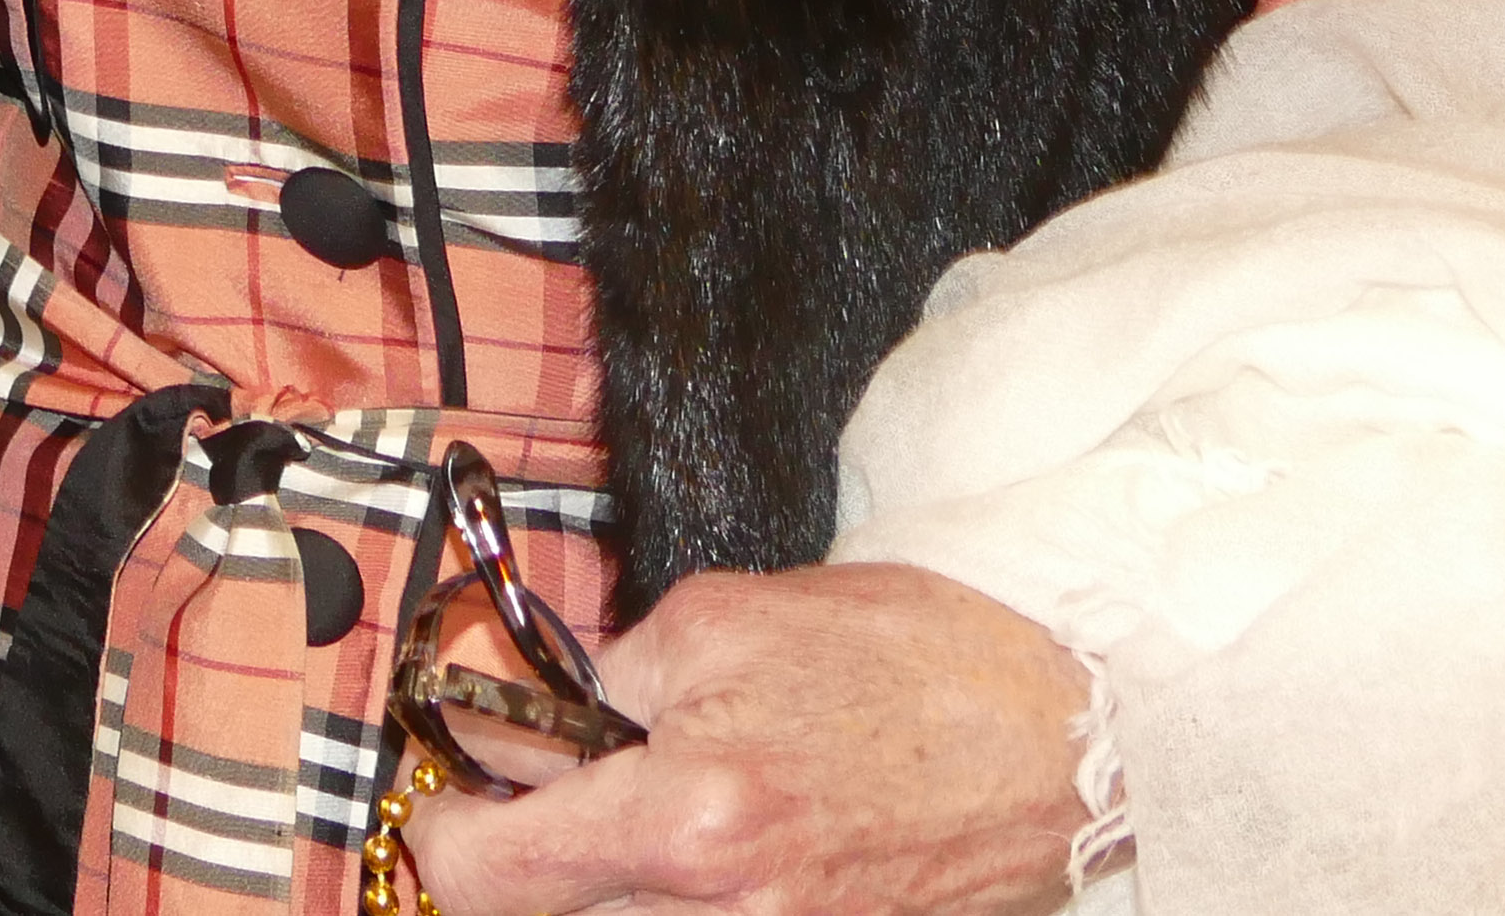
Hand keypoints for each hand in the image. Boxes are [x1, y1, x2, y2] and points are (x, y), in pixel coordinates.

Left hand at [398, 564, 1084, 915]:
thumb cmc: (911, 657)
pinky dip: (677, 902)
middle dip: (523, 862)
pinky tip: (695, 852)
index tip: (447, 800)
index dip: (444, 835)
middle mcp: (728, 915)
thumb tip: (542, 716)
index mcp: (688, 820)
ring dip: (600, 887)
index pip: (496, 876)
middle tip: (528, 798)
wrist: (1060, 729)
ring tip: (623, 817)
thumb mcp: (725, 618)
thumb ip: (613, 676)